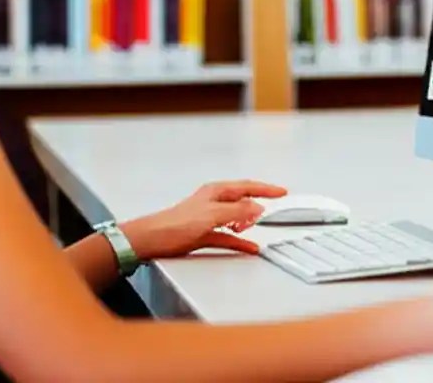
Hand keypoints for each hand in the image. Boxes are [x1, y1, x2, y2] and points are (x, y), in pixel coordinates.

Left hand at [121, 180, 287, 259]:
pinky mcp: (203, 234)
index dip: (265, 189)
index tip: (281, 192)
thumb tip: (257, 207)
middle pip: (242, 200)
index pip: (247, 186)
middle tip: (274, 207)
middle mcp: (213, 202)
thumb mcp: (211, 215)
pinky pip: (228, 236)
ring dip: (248, 222)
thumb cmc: (174, 224)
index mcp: (215, 191)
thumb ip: (237, 210)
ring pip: (236, 217)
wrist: (151, 240)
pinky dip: (239, 241)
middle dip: (258, 204)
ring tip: (258, 226)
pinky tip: (248, 247)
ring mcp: (208, 218)